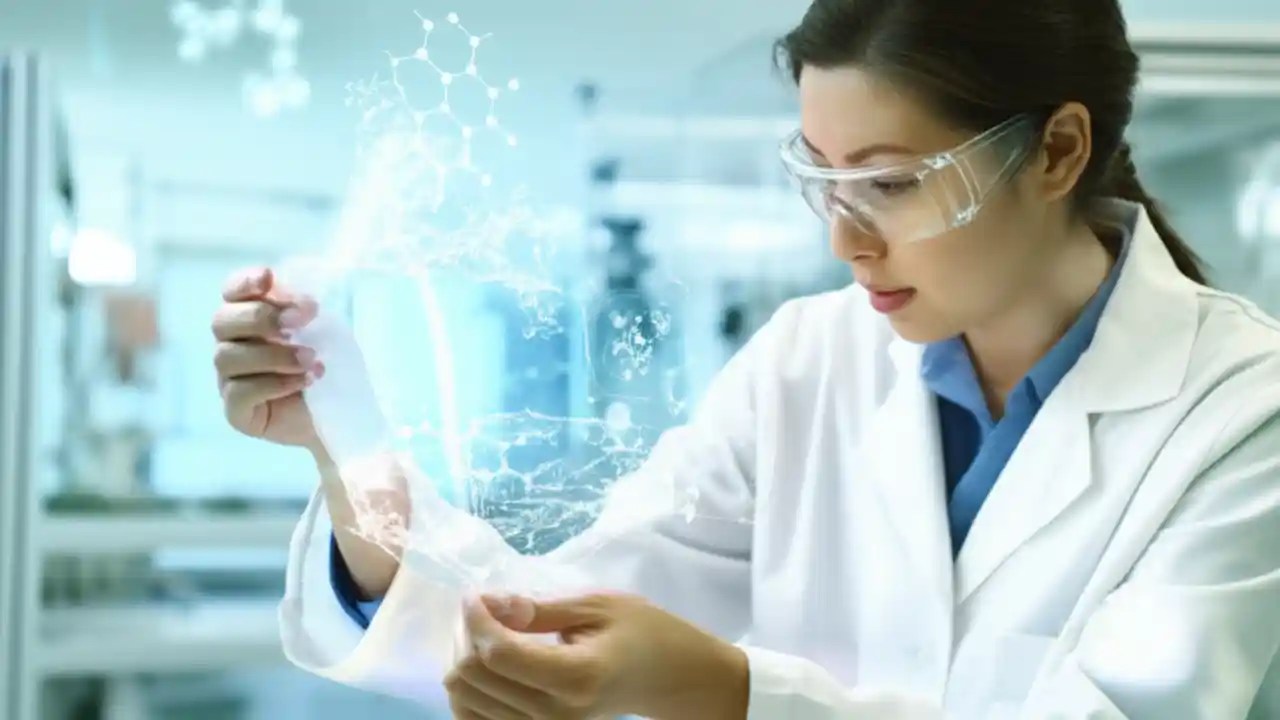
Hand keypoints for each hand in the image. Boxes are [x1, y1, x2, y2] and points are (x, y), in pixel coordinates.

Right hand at [212, 267, 324, 455]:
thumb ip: (300, 310)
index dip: (244, 283)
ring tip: (312, 359)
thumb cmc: (327, 364)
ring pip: (229, 357)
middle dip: (262, 317)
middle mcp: (231, 345)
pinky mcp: (236, 411)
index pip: (232, 292)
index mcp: (248, 318)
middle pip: (223, 321)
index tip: (268, 277)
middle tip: (301, 320)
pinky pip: (240, 392)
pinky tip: (305, 381)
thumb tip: (292, 295)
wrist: (342, 413)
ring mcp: (229, 379)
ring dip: (274, 354)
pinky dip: (275, 383)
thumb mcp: (322, 330)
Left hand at [445, 593, 748, 719]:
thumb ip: (540, 609)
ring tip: (490, 631)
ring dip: (464, 656)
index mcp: (576, 677)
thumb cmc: (642, 633)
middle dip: (466, 633)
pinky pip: (473, 717)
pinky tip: (489, 660)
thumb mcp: (597, 606)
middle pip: (473, 676)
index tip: (477, 593)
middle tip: (486, 607)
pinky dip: (470, 686)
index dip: (476, 618)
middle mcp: (554, 715)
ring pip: (464, 698)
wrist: (667, 679)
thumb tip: (489, 603)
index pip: (498, 653)